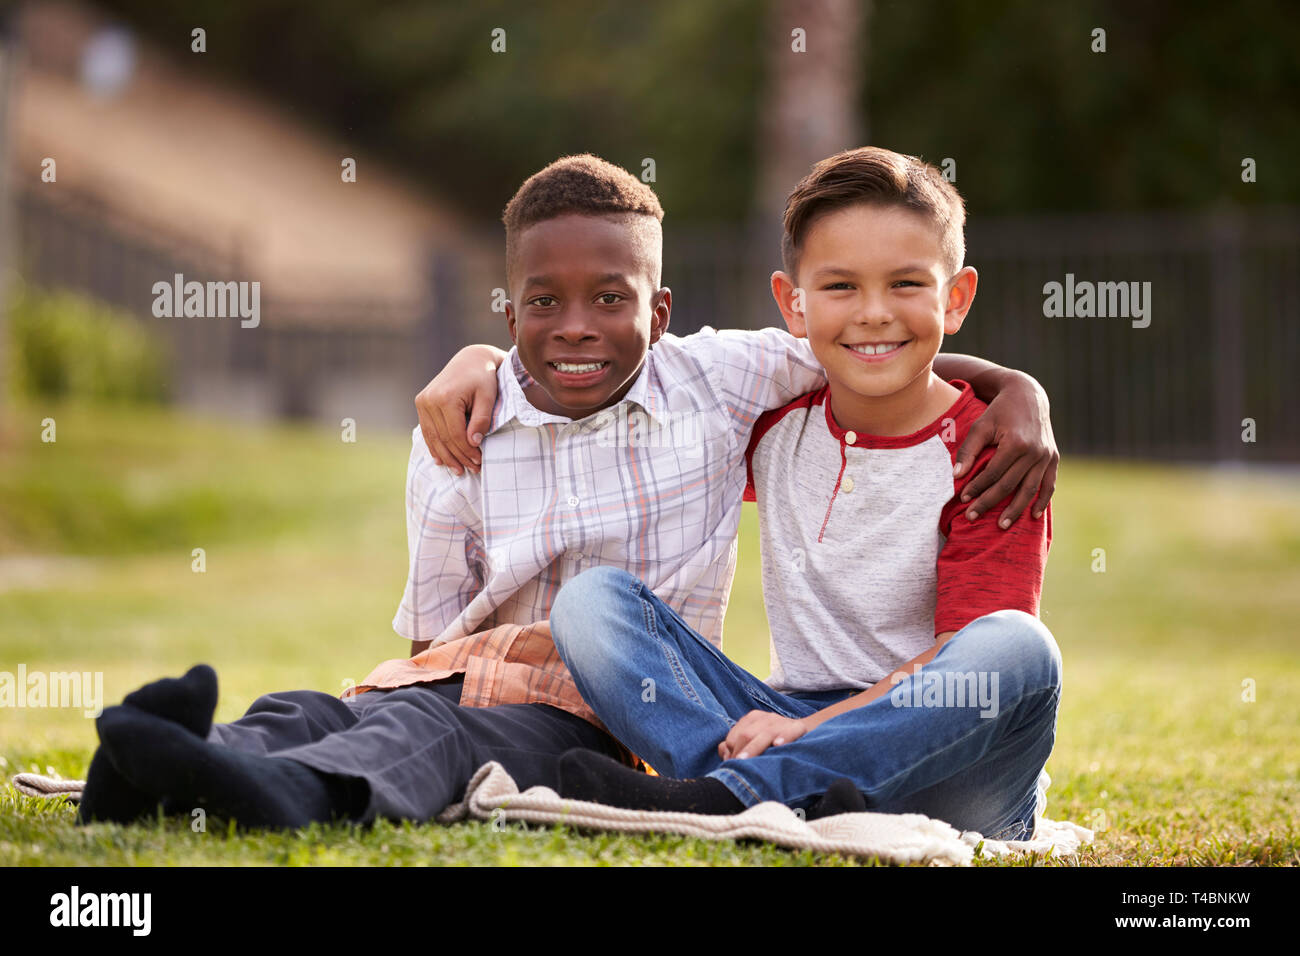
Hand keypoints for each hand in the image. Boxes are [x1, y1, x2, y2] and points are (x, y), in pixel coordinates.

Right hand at [415, 345, 505, 474]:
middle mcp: (429, 400)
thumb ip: (482, 419)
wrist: (471, 360)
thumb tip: (474, 443)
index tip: (480, 462)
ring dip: (446, 456)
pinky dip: (434, 446)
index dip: (467, 451)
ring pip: (433, 437)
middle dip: (459, 457)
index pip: (456, 434)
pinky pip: (427, 430)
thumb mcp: (488, 397)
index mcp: (446, 398)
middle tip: (473, 469)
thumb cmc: (484, 378)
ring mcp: (423, 402)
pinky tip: (440, 460)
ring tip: (459, 470)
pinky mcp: (421, 403)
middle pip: (444, 438)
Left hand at [718, 710, 809, 760]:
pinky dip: (784, 737)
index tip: (732, 768)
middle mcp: (765, 718)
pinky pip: (790, 731)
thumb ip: (735, 745)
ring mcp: (781, 722)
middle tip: (738, 771)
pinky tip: (778, 744)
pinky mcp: (798, 727)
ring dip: (753, 748)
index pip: (733, 737)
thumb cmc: (774, 742)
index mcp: (752, 719)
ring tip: (744, 760)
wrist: (805, 733)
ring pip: (764, 734)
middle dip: (740, 754)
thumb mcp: (754, 740)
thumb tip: (724, 753)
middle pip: (746, 735)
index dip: (731, 753)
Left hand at [953, 374, 1057, 526]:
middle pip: (1010, 485)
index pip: (993, 473)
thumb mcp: (980, 426)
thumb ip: (968, 451)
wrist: (1028, 396)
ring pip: (1030, 489)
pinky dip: (1042, 500)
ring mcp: (1047, 456)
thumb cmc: (998, 412)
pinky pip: (1049, 484)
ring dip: (1016, 509)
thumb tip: (956, 476)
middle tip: (972, 517)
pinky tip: (1032, 515)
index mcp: (1016, 443)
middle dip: (989, 502)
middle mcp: (1035, 451)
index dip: (977, 488)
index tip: (963, 499)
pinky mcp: (1054, 458)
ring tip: (1002, 525)